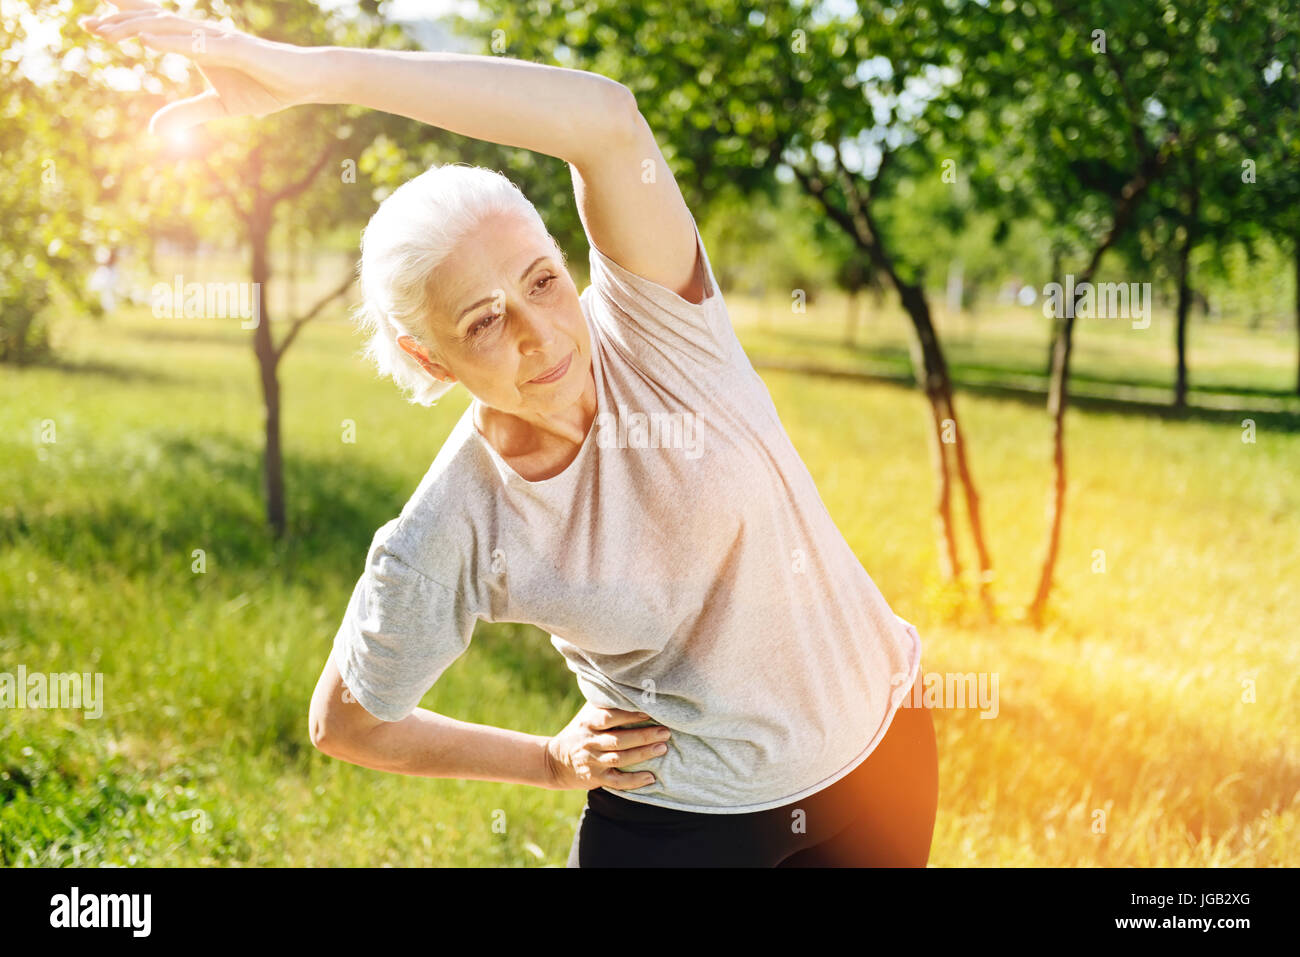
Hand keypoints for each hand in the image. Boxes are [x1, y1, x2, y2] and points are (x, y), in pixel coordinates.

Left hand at [79, 1, 321, 135]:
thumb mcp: (220, 107)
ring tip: (108, 31)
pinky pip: (198, 44)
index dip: (122, 21)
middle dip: (118, 20)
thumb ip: (186, 114)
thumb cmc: (266, 86)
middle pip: (152, 21)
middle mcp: (202, 34)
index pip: (152, 26)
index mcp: (196, 44)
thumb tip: (152, 130)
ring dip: (136, 27)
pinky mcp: (236, 48)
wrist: (304, 81)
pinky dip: (170, 41)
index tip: (92, 25)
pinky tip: (147, 41)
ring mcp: (218, 39)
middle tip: (86, 25)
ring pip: (168, 27)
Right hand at [544, 703, 670, 791]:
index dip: (629, 715)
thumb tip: (633, 688)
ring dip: (643, 754)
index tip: (649, 712)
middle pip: (618, 740)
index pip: (608, 718)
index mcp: (588, 723)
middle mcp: (589, 742)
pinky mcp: (595, 779)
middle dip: (643, 736)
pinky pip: (617, 781)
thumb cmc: (581, 731)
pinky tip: (651, 777)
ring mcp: (592, 761)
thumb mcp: (587, 715)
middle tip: (665, 732)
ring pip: (619, 759)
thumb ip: (605, 704)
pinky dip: (634, 781)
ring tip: (663, 748)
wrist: (555, 761)